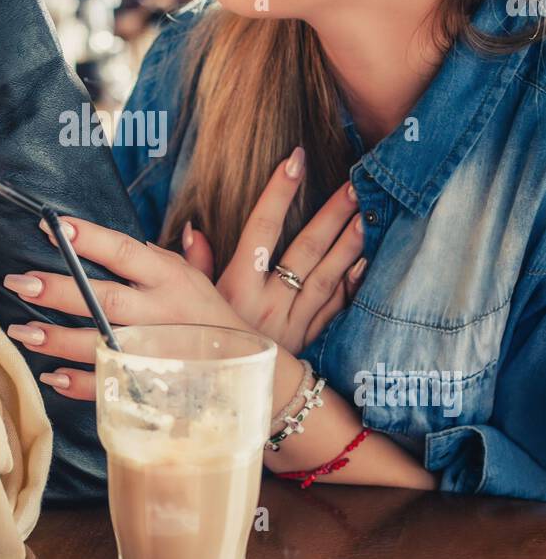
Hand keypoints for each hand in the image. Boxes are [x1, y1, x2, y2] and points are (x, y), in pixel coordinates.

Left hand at [4, 216, 250, 400]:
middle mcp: (161, 314)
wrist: (248, 374)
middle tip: (20, 281)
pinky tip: (51, 375)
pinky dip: (79, 382)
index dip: (88, 239)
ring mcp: (154, 353)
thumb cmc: (213, 320)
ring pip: (98, 343)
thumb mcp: (200, 279)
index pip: (124, 252)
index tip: (55, 227)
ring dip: (56, 339)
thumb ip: (177, 253)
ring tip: (20, 330)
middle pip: (103, 299)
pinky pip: (109, 384)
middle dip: (58, 290)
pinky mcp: (150, 386)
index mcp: (171, 279)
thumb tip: (158, 229)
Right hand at [182, 147, 365, 354]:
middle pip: (305, 250)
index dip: (278, 193)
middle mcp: (269, 303)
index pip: (261, 230)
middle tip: (355, 185)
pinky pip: (334, 308)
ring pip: (327, 278)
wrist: (233, 396)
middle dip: (331, 215)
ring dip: (348, 245)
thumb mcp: (194, 304)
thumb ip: (196, 266)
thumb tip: (195, 228)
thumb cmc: (207, 343)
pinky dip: (350, 285)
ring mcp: (293, 323)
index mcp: (237, 288)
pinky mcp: (308, 339)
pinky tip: (364, 264)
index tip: (295, 161)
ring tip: (366, 216)